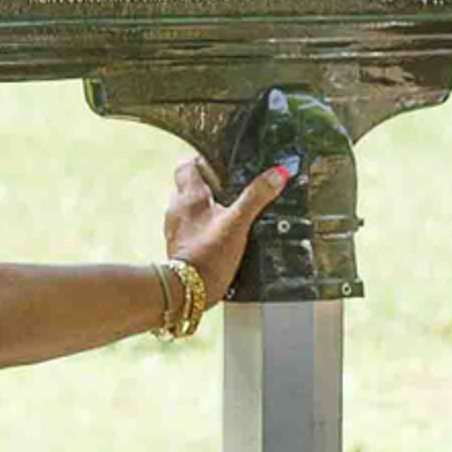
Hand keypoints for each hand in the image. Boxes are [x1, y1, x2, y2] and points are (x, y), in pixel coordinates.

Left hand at [165, 156, 297, 305]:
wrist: (189, 289)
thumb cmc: (210, 253)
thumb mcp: (239, 222)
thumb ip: (256, 197)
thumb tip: (277, 174)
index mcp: (189, 195)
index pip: (186, 165)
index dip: (200, 162)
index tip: (217, 165)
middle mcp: (176, 208)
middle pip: (186, 186)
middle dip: (204, 186)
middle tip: (227, 191)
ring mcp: (174, 228)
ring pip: (186, 208)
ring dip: (201, 208)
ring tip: (224, 214)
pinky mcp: (176, 246)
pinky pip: (187, 228)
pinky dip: (199, 228)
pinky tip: (215, 236)